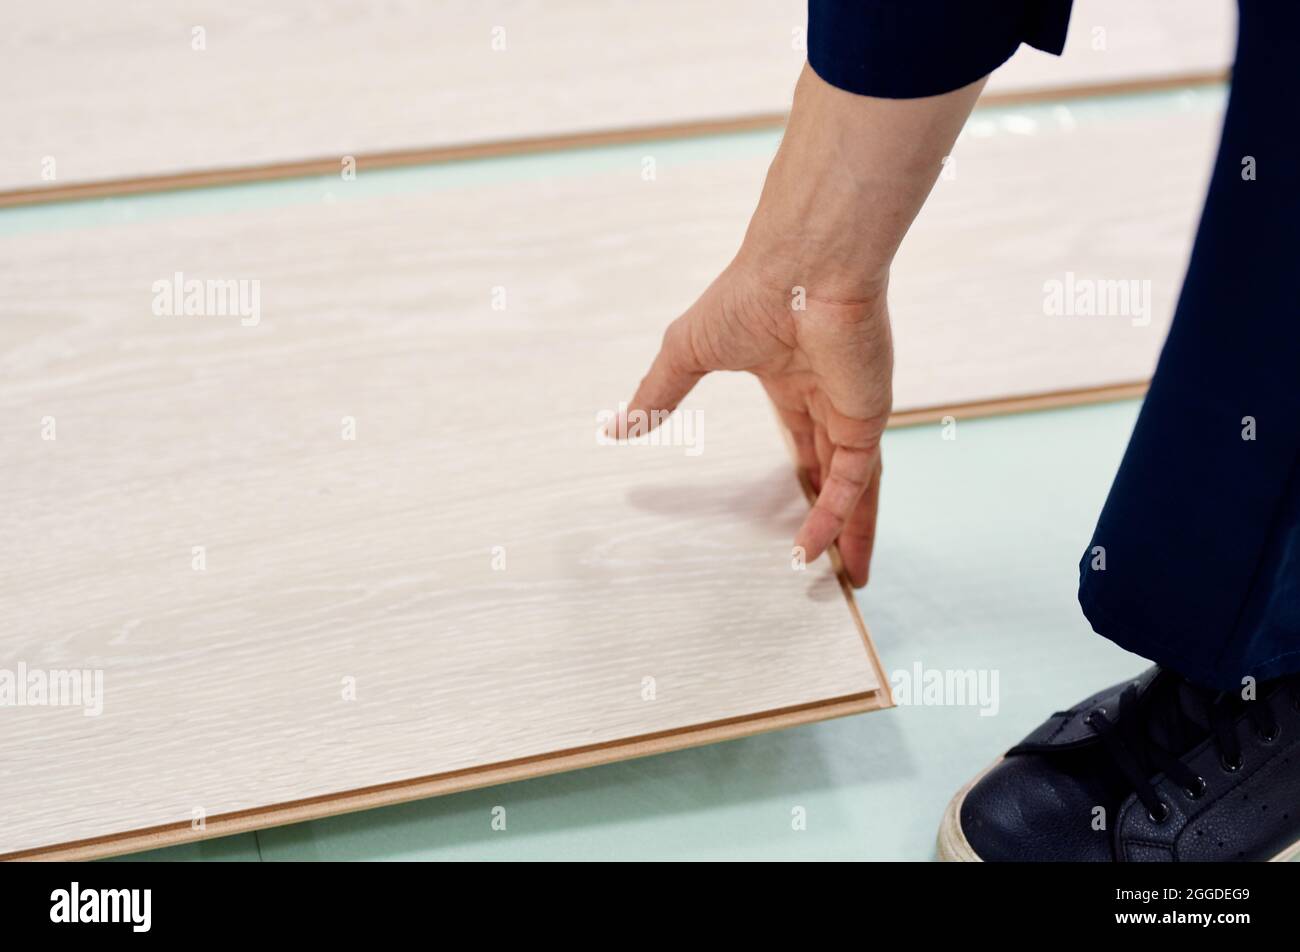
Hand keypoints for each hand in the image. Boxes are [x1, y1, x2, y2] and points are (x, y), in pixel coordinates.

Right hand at [610, 64, 983, 587]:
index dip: (800, 482)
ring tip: (851, 580)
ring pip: (854, 485)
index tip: (793, 516)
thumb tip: (611, 429)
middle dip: (833, 516)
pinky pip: (854, 480)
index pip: (802, 441)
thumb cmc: (747, 295)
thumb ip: (656, 395)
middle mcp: (828, 398)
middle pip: (834, 471)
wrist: (802, 267)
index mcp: (792, 379)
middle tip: (832, 561)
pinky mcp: (867, 417)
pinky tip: (819, 551)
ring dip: (852, 531)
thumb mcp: (686, 352)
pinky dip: (839, 517)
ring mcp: (851, 409)